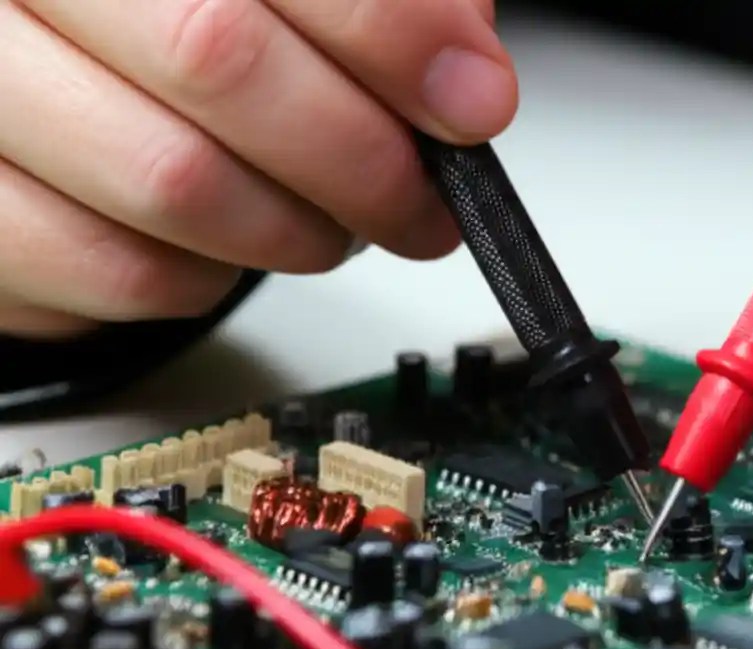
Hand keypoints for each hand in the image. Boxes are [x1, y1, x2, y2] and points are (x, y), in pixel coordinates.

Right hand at [0, 0, 515, 337]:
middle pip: (216, 56)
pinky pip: (119, 274)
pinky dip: (211, 280)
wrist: (33, 63)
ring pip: (170, 182)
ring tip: (337, 224)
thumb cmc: (159, 22)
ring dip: (298, 228)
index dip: (389, 31)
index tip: (470, 97)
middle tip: (423, 199)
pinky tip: (233, 246)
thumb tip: (463, 58)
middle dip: (363, 152)